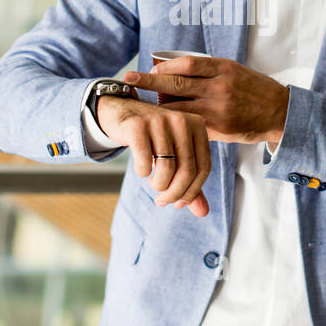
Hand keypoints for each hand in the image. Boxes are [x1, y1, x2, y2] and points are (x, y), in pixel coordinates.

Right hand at [96, 95, 210, 216]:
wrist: (121, 112)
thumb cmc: (153, 138)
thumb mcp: (175, 156)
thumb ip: (189, 183)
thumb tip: (202, 213)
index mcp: (197, 125)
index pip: (204, 167)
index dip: (192, 192)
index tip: (178, 203)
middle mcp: (182, 120)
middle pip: (187, 170)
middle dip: (174, 194)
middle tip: (162, 201)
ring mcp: (159, 121)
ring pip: (166, 169)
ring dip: (158, 185)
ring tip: (153, 183)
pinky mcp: (137, 126)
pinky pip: (145, 163)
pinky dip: (143, 173)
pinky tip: (142, 170)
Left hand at [122, 56, 288, 147]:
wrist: (279, 112)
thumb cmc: (253, 88)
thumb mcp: (234, 71)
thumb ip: (208, 71)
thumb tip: (172, 70)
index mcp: (223, 68)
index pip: (186, 63)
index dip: (164, 66)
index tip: (149, 69)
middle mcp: (220, 87)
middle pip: (176, 83)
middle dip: (149, 81)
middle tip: (128, 79)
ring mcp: (218, 110)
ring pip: (179, 107)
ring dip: (161, 106)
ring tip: (147, 106)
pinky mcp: (219, 128)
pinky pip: (191, 124)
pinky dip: (177, 123)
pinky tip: (166, 123)